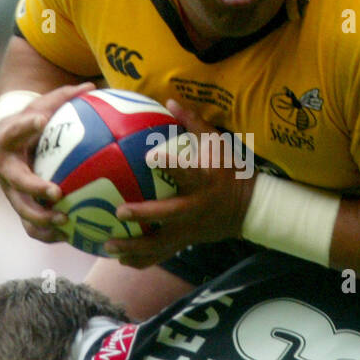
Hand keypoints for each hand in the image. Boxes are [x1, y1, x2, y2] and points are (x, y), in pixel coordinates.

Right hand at [0, 82, 95, 241]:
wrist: (4, 144)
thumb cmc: (29, 121)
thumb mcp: (41, 106)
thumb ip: (63, 97)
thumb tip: (92, 85)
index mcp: (7, 140)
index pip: (13, 130)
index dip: (26, 126)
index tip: (41, 121)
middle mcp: (5, 169)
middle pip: (15, 182)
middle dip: (34, 188)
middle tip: (57, 191)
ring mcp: (11, 192)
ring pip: (22, 210)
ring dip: (41, 219)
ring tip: (66, 221)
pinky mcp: (21, 207)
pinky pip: (33, 227)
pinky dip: (49, 234)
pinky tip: (73, 236)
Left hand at [105, 99, 255, 267]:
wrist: (251, 208)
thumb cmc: (231, 171)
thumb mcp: (218, 145)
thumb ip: (193, 124)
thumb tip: (170, 100)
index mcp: (203, 180)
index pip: (186, 170)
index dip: (169, 164)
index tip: (148, 157)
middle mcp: (195, 207)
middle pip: (167, 214)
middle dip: (143, 215)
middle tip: (118, 212)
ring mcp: (190, 229)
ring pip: (161, 243)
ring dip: (134, 247)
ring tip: (108, 245)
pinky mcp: (187, 242)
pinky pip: (161, 255)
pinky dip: (141, 260)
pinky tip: (120, 260)